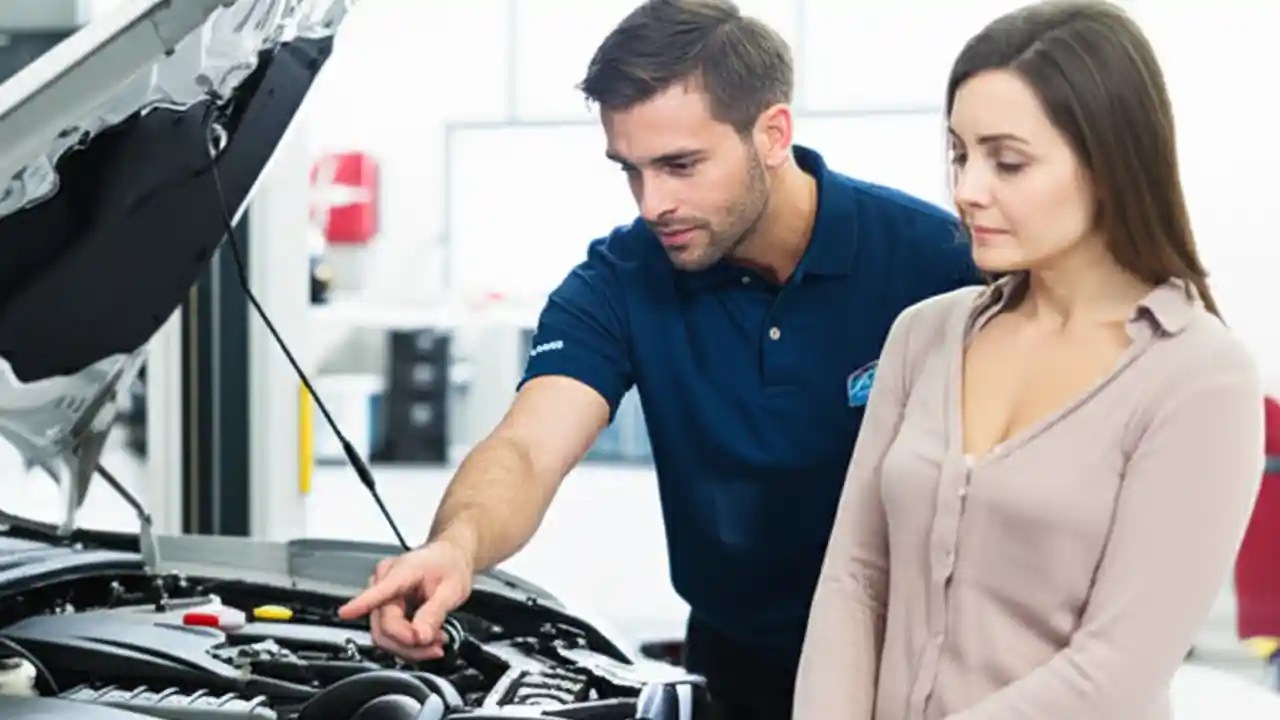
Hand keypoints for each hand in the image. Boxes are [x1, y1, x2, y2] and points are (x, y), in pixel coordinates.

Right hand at [337, 540, 473, 660]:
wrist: (450, 558)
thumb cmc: (450, 565)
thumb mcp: (452, 589)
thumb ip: (434, 613)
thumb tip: (420, 637)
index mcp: (401, 571)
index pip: (379, 591)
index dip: (361, 603)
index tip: (345, 613)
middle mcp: (384, 582)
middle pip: (384, 625)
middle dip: (409, 644)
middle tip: (435, 647)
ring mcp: (381, 596)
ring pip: (384, 634)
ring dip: (409, 647)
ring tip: (435, 643)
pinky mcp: (384, 608)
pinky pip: (389, 633)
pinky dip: (408, 643)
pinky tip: (426, 639)